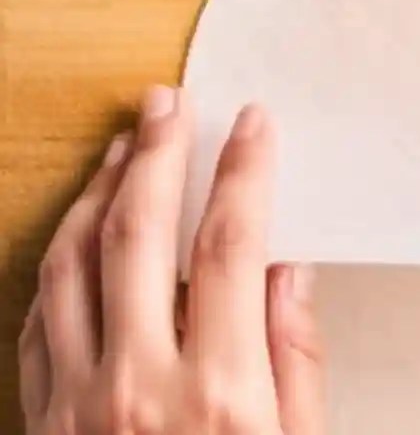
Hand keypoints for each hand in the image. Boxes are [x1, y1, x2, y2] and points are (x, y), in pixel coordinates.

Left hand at [18, 86, 324, 433]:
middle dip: (157, 155)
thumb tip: (287, 277)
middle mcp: (138, 390)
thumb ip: (295, 362)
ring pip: (69, 267)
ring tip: (125, 150)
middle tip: (168, 104)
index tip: (251, 128)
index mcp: (220, 395)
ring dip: (97, 194)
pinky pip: (37, 323)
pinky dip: (59, 266)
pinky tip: (81, 234)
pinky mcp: (41, 424)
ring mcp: (76, 405)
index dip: (242, 173)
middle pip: (138, 236)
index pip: (229, 248)